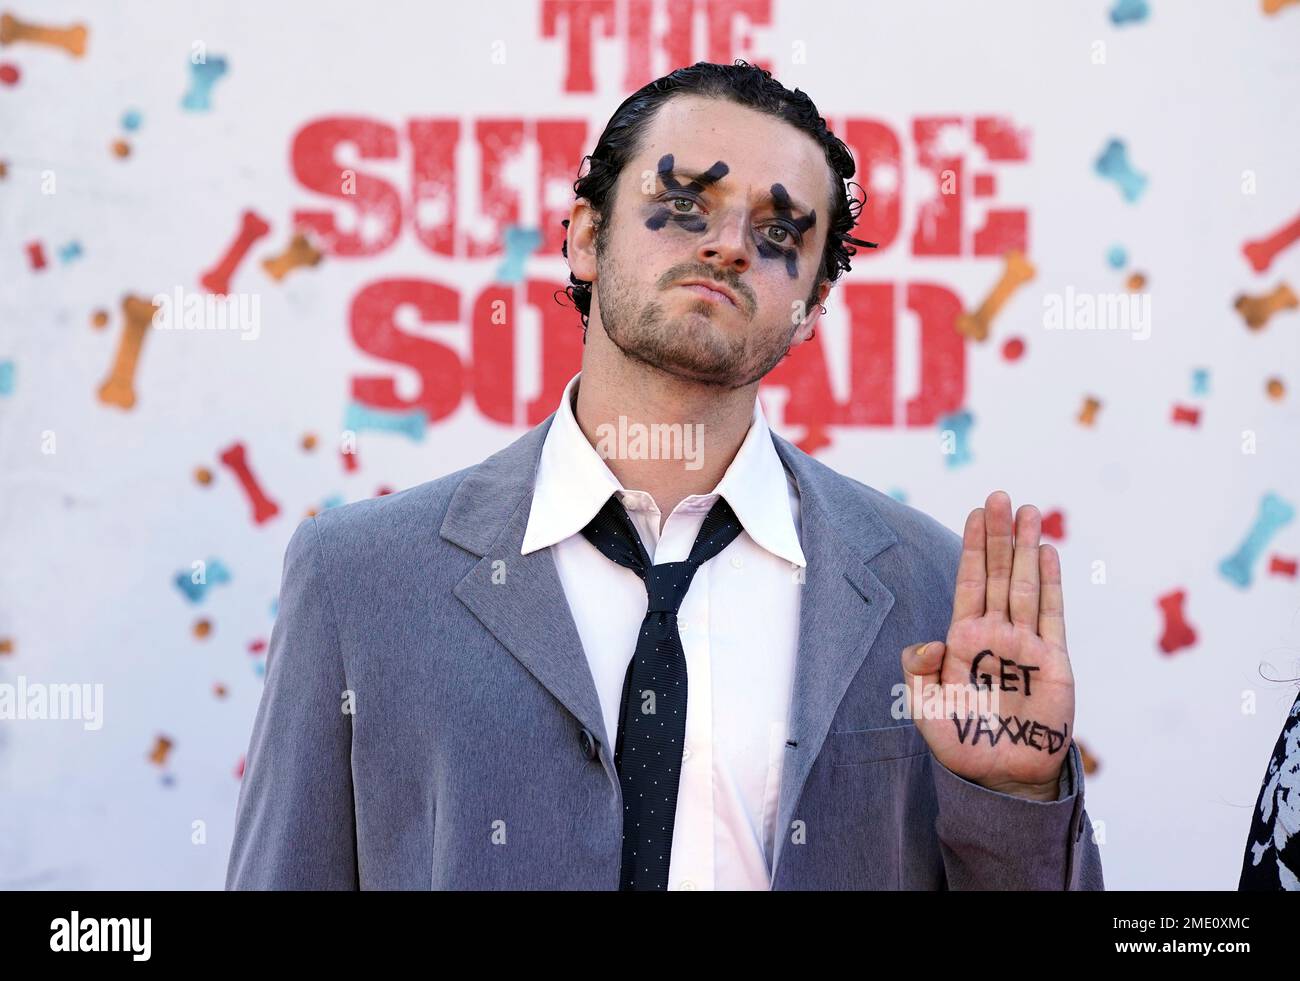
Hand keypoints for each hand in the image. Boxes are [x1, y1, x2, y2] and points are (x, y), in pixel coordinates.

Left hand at [900, 491, 1074, 800]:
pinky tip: (1048, 554)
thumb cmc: (961, 743)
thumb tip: (929, 640)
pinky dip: (1051, 584)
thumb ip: (918, 672)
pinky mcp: (1054, 662)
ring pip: (1026, 585)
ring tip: (1030, 511)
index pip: (970, 582)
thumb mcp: (926, 708)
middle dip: (1000, 535)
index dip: (974, 547)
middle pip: (999, 574)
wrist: (1000, 777)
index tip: (976, 512)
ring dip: (1027, 548)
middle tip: (1001, 496)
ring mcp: (1026, 645)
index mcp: (963, 640)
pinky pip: (1052, 615)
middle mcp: (995, 634)